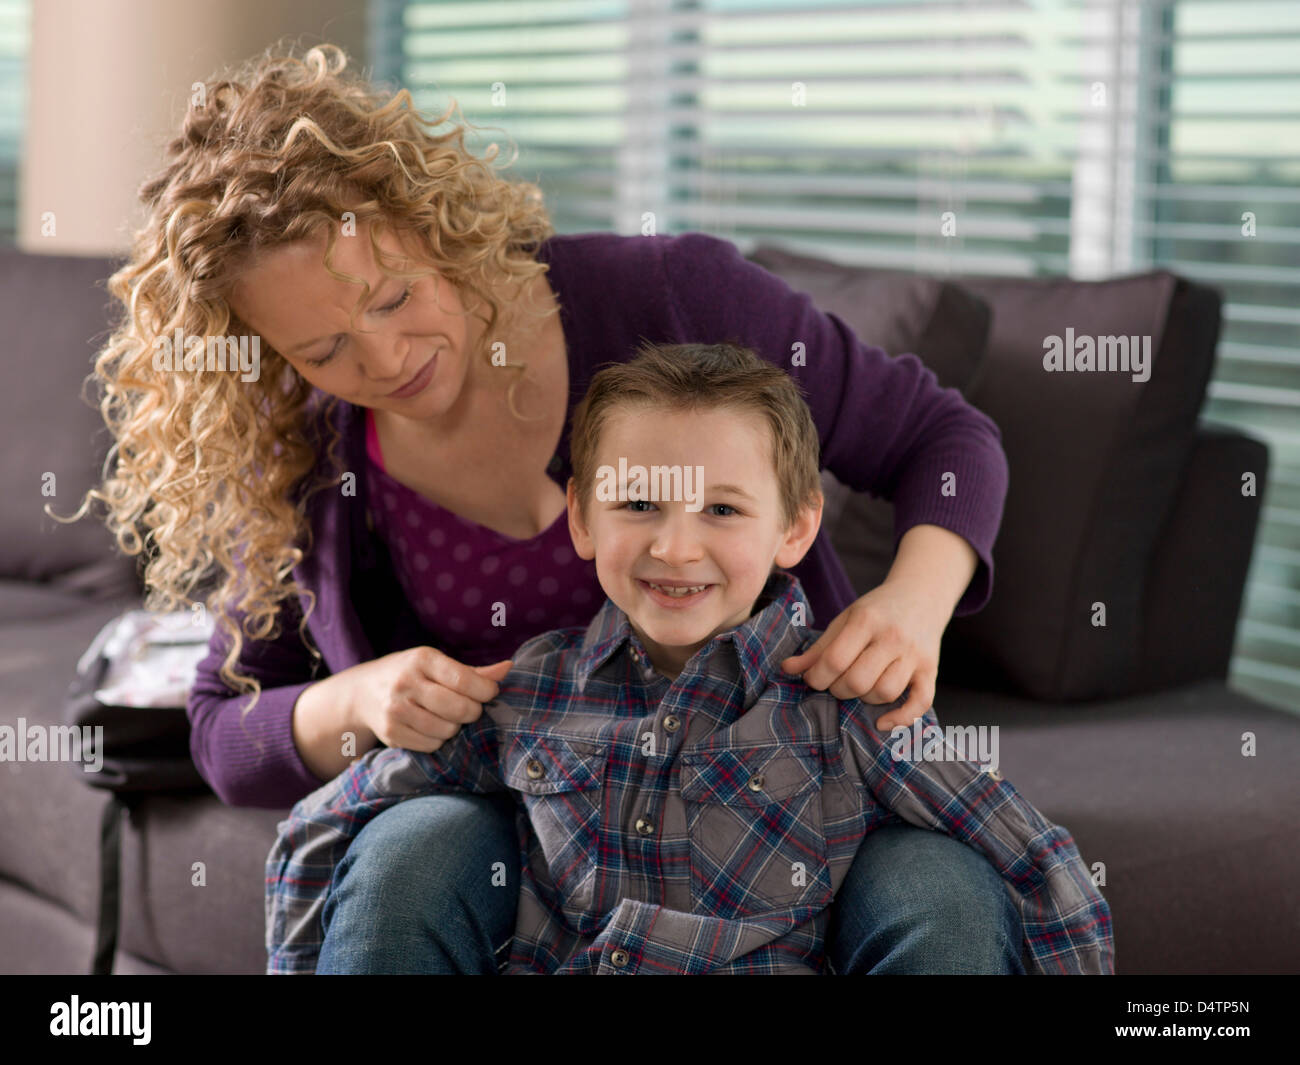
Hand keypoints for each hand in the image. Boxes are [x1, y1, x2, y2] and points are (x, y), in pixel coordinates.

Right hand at [349, 647, 512, 753]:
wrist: (362, 692)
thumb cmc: (411, 674)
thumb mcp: (436, 664)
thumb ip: (473, 671)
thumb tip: (509, 668)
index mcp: (422, 659)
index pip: (464, 680)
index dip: (486, 691)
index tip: (490, 692)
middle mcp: (406, 683)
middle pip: (458, 708)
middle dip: (473, 711)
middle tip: (471, 708)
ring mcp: (396, 710)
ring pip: (447, 730)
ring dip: (455, 727)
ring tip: (448, 716)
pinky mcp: (391, 733)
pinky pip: (431, 745)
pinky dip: (438, 740)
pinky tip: (431, 727)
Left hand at [780, 579, 945, 730]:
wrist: (921, 595)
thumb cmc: (876, 611)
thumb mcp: (845, 620)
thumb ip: (818, 648)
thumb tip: (786, 670)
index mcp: (867, 620)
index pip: (834, 660)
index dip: (817, 677)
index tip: (813, 679)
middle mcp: (893, 637)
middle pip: (858, 681)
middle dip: (838, 690)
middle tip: (836, 684)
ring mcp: (915, 654)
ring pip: (885, 692)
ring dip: (865, 699)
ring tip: (859, 687)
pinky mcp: (931, 670)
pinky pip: (921, 703)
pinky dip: (901, 718)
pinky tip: (882, 721)